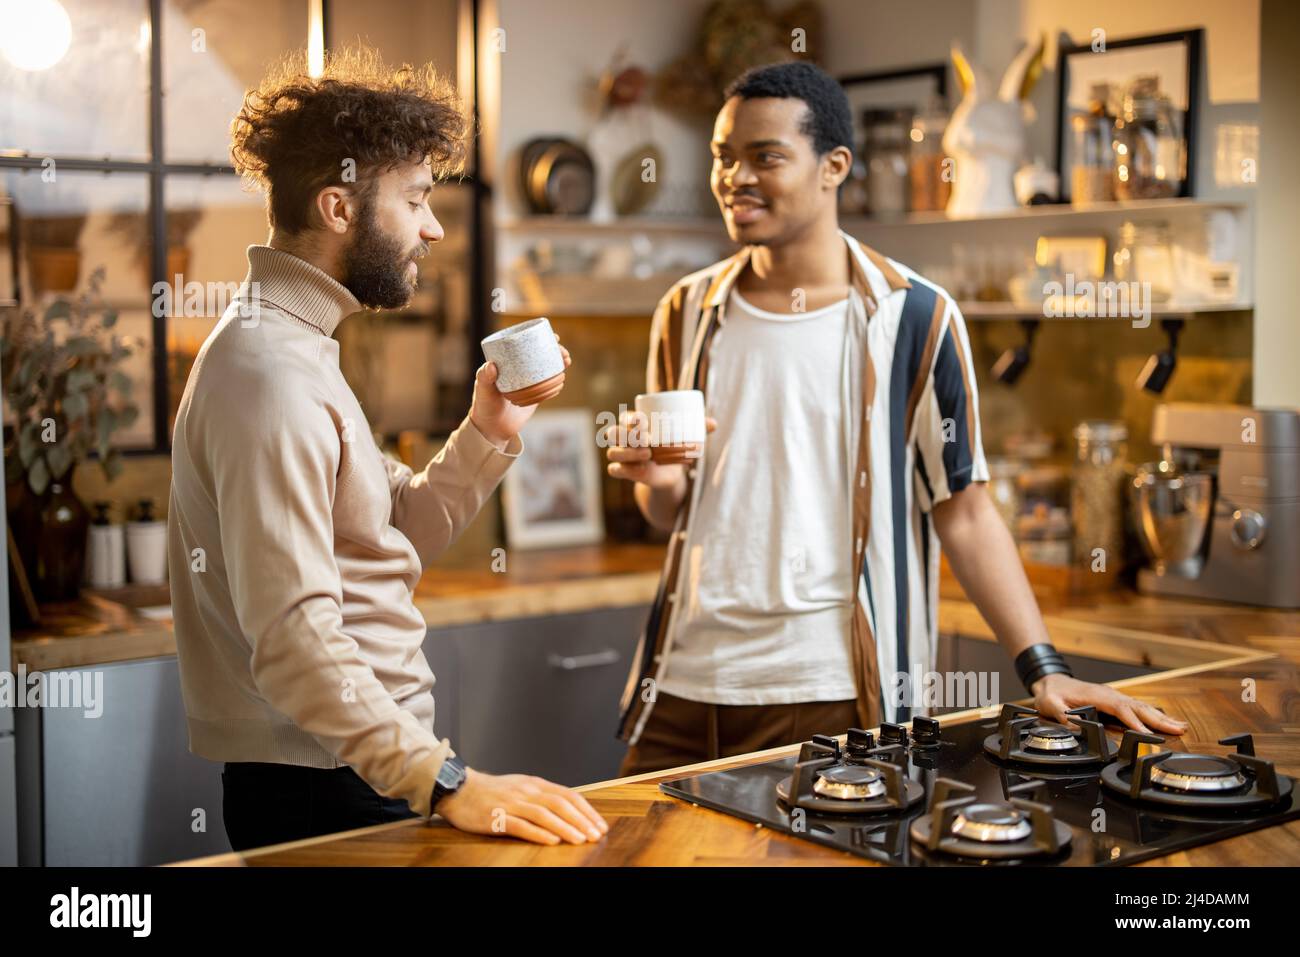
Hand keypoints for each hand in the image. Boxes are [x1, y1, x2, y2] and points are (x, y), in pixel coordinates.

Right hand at [435, 767, 608, 845]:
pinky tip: (552, 840)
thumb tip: (569, 810)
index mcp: (535, 784)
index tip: (600, 824)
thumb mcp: (522, 787)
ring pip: (544, 814)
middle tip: (596, 834)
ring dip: (565, 827)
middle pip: (560, 804)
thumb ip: (543, 797)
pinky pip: (521, 825)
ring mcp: (511, 803)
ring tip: (580, 839)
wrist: (459, 789)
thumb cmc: (492, 791)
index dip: (586, 810)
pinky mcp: (496, 816)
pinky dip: (538, 833)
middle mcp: (526, 791)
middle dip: (581, 820)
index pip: (568, 795)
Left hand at [469, 334, 571, 448]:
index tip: (551, 335)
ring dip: (558, 361)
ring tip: (566, 361)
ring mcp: (527, 380)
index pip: (523, 344)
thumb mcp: (483, 391)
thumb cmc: (484, 407)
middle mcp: (517, 368)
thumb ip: (484, 378)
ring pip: (545, 366)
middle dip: (553, 349)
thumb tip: (491, 365)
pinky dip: (556, 377)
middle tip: (562, 352)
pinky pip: (547, 382)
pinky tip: (563, 374)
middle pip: (538, 353)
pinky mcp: (534, 393)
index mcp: (506, 362)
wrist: (492, 429)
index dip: (538, 337)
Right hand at [602, 409, 716, 488]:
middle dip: (626, 435)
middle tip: (646, 439)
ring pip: (613, 453)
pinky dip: (624, 470)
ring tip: (648, 454)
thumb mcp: (684, 436)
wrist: (668, 471)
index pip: (626, 417)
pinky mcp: (624, 472)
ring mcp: (621, 456)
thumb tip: (714, 424)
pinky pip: (614, 470)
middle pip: (613, 433)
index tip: (644, 421)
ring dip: (627, 453)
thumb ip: (698, 428)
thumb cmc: (673, 445)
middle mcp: (623, 439)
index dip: (631, 418)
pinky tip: (639, 469)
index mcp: (633, 424)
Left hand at [1031, 673, 1188, 735]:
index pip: (1120, 709)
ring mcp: (1113, 696)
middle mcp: (1109, 694)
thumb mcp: (1051, 706)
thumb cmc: (1051, 694)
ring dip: (1160, 717)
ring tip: (1180, 727)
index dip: (1135, 722)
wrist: (1050, 681)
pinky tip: (1165, 721)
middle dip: (1159, 719)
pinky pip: (1137, 708)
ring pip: (1141, 706)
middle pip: (1138, 707)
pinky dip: (1153, 715)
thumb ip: (1064, 717)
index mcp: (1096, 695)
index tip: (1149, 734)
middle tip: (1179, 729)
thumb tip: (1079, 728)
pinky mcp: (1115, 701)